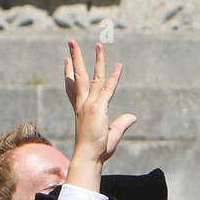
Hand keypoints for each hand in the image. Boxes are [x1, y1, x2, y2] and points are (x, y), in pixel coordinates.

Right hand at [63, 42, 137, 188]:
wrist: (89, 157)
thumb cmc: (97, 150)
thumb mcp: (112, 134)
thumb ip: (122, 123)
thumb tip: (133, 116)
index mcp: (82, 108)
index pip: (73, 87)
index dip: (69, 73)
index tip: (65, 61)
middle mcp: (83, 103)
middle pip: (78, 75)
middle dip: (75, 57)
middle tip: (71, 42)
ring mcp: (90, 104)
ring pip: (92, 76)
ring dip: (96, 59)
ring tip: (98, 43)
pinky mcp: (98, 107)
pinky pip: (108, 88)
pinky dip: (115, 77)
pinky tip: (119, 65)